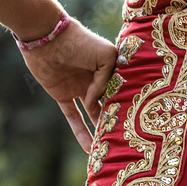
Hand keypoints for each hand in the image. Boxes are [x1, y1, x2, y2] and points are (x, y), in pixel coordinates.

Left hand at [20, 20, 117, 152]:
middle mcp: (97, 80)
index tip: (139, 122)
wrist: (48, 37)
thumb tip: (94, 104)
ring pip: (93, 114)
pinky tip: (87, 149)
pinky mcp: (62, 95)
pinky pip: (73, 117)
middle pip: (110, 104)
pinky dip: (80, 133)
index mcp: (111, 68)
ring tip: (111, 148)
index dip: (130, 104)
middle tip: (128, 140)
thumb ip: (105, 82)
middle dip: (118, 120)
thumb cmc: (80, 41)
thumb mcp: (105, 57)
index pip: (123, 90)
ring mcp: (80, 88)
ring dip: (100, 130)